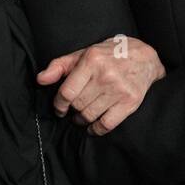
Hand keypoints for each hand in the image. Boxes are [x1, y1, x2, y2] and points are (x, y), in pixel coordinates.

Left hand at [37, 35, 164, 134]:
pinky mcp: (130, 102)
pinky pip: (106, 124)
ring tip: (81, 117)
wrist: (144, 57)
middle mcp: (105, 76)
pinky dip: (96, 130)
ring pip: (89, 115)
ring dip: (81, 120)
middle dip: (71, 111)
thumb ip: (59, 66)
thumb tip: (40, 79)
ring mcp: (119, 90)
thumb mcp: (82, 54)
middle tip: (72, 110)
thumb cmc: (108, 55)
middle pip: (77, 105)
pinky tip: (92, 127)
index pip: (67, 92)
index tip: (59, 108)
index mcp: (91, 61)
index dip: (59, 104)